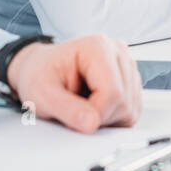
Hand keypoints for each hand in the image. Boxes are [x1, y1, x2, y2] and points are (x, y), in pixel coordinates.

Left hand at [7, 35, 141, 131]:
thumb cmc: (39, 76)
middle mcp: (117, 52)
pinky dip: (112, 118)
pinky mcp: (130, 82)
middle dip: (99, 117)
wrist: (39, 70)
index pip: (113, 94)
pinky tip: (92, 106)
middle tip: (73, 110)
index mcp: (97, 47)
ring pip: (130, 109)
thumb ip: (66, 109)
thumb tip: (92, 123)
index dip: (95, 115)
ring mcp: (126, 66)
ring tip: (81, 105)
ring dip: (106, 118)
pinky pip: (131, 112)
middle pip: (124, 102)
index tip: (73, 118)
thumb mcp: (41, 94)